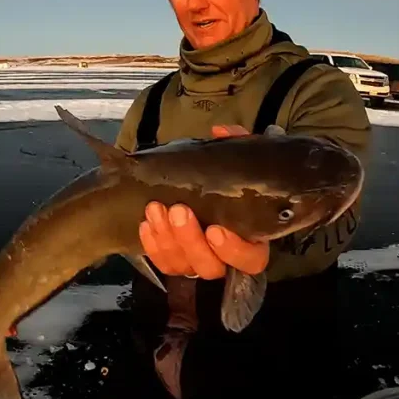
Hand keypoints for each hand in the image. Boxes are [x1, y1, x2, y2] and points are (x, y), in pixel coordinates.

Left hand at [137, 124, 269, 279]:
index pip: (250, 259)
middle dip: (190, 239)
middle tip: (179, 210)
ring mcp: (199, 260)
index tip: (216, 229)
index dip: (233, 250)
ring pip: (184, 265)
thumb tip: (221, 132)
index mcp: (252, 238)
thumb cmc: (231, 176)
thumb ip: (238, 145)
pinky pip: (164, 262)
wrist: (206, 182)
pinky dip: (153, 244)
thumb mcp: (240, 157)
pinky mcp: (177, 259)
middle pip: (211, 266)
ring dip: (167, 239)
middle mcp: (226, 257)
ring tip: (156, 208)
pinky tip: (146, 222)